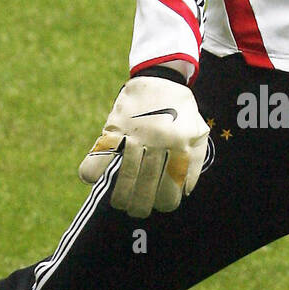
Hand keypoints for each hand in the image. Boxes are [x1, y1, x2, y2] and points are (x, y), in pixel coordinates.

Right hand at [79, 75, 209, 216]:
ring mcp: (136, 133)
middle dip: (141, 205)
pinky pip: (102, 151)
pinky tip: (91, 179)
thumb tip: (185, 192)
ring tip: (119, 205)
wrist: (161, 77)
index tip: (160, 207)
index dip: (166, 203)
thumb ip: (195, 162)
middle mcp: (160, 140)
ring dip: (120, 195)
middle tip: (137, 212)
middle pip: (148, 184)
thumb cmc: (182, 111)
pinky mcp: (117, 125)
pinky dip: (92, 167)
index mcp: (182, 144)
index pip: (173, 185)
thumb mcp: (198, 133)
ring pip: (126, 173)